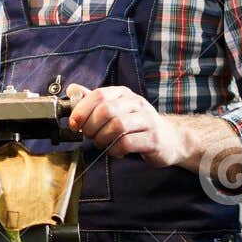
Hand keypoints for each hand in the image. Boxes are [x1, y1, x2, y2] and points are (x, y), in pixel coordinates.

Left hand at [65, 84, 184, 166]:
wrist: (170, 139)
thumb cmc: (136, 124)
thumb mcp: (115, 108)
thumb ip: (93, 100)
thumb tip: (71, 90)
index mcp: (124, 94)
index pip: (99, 95)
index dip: (81, 110)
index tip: (73, 124)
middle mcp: (136, 103)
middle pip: (106, 110)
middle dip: (91, 126)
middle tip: (88, 135)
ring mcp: (147, 121)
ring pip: (117, 126)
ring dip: (102, 138)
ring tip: (101, 143)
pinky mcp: (153, 139)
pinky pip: (127, 143)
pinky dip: (115, 150)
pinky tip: (116, 151)